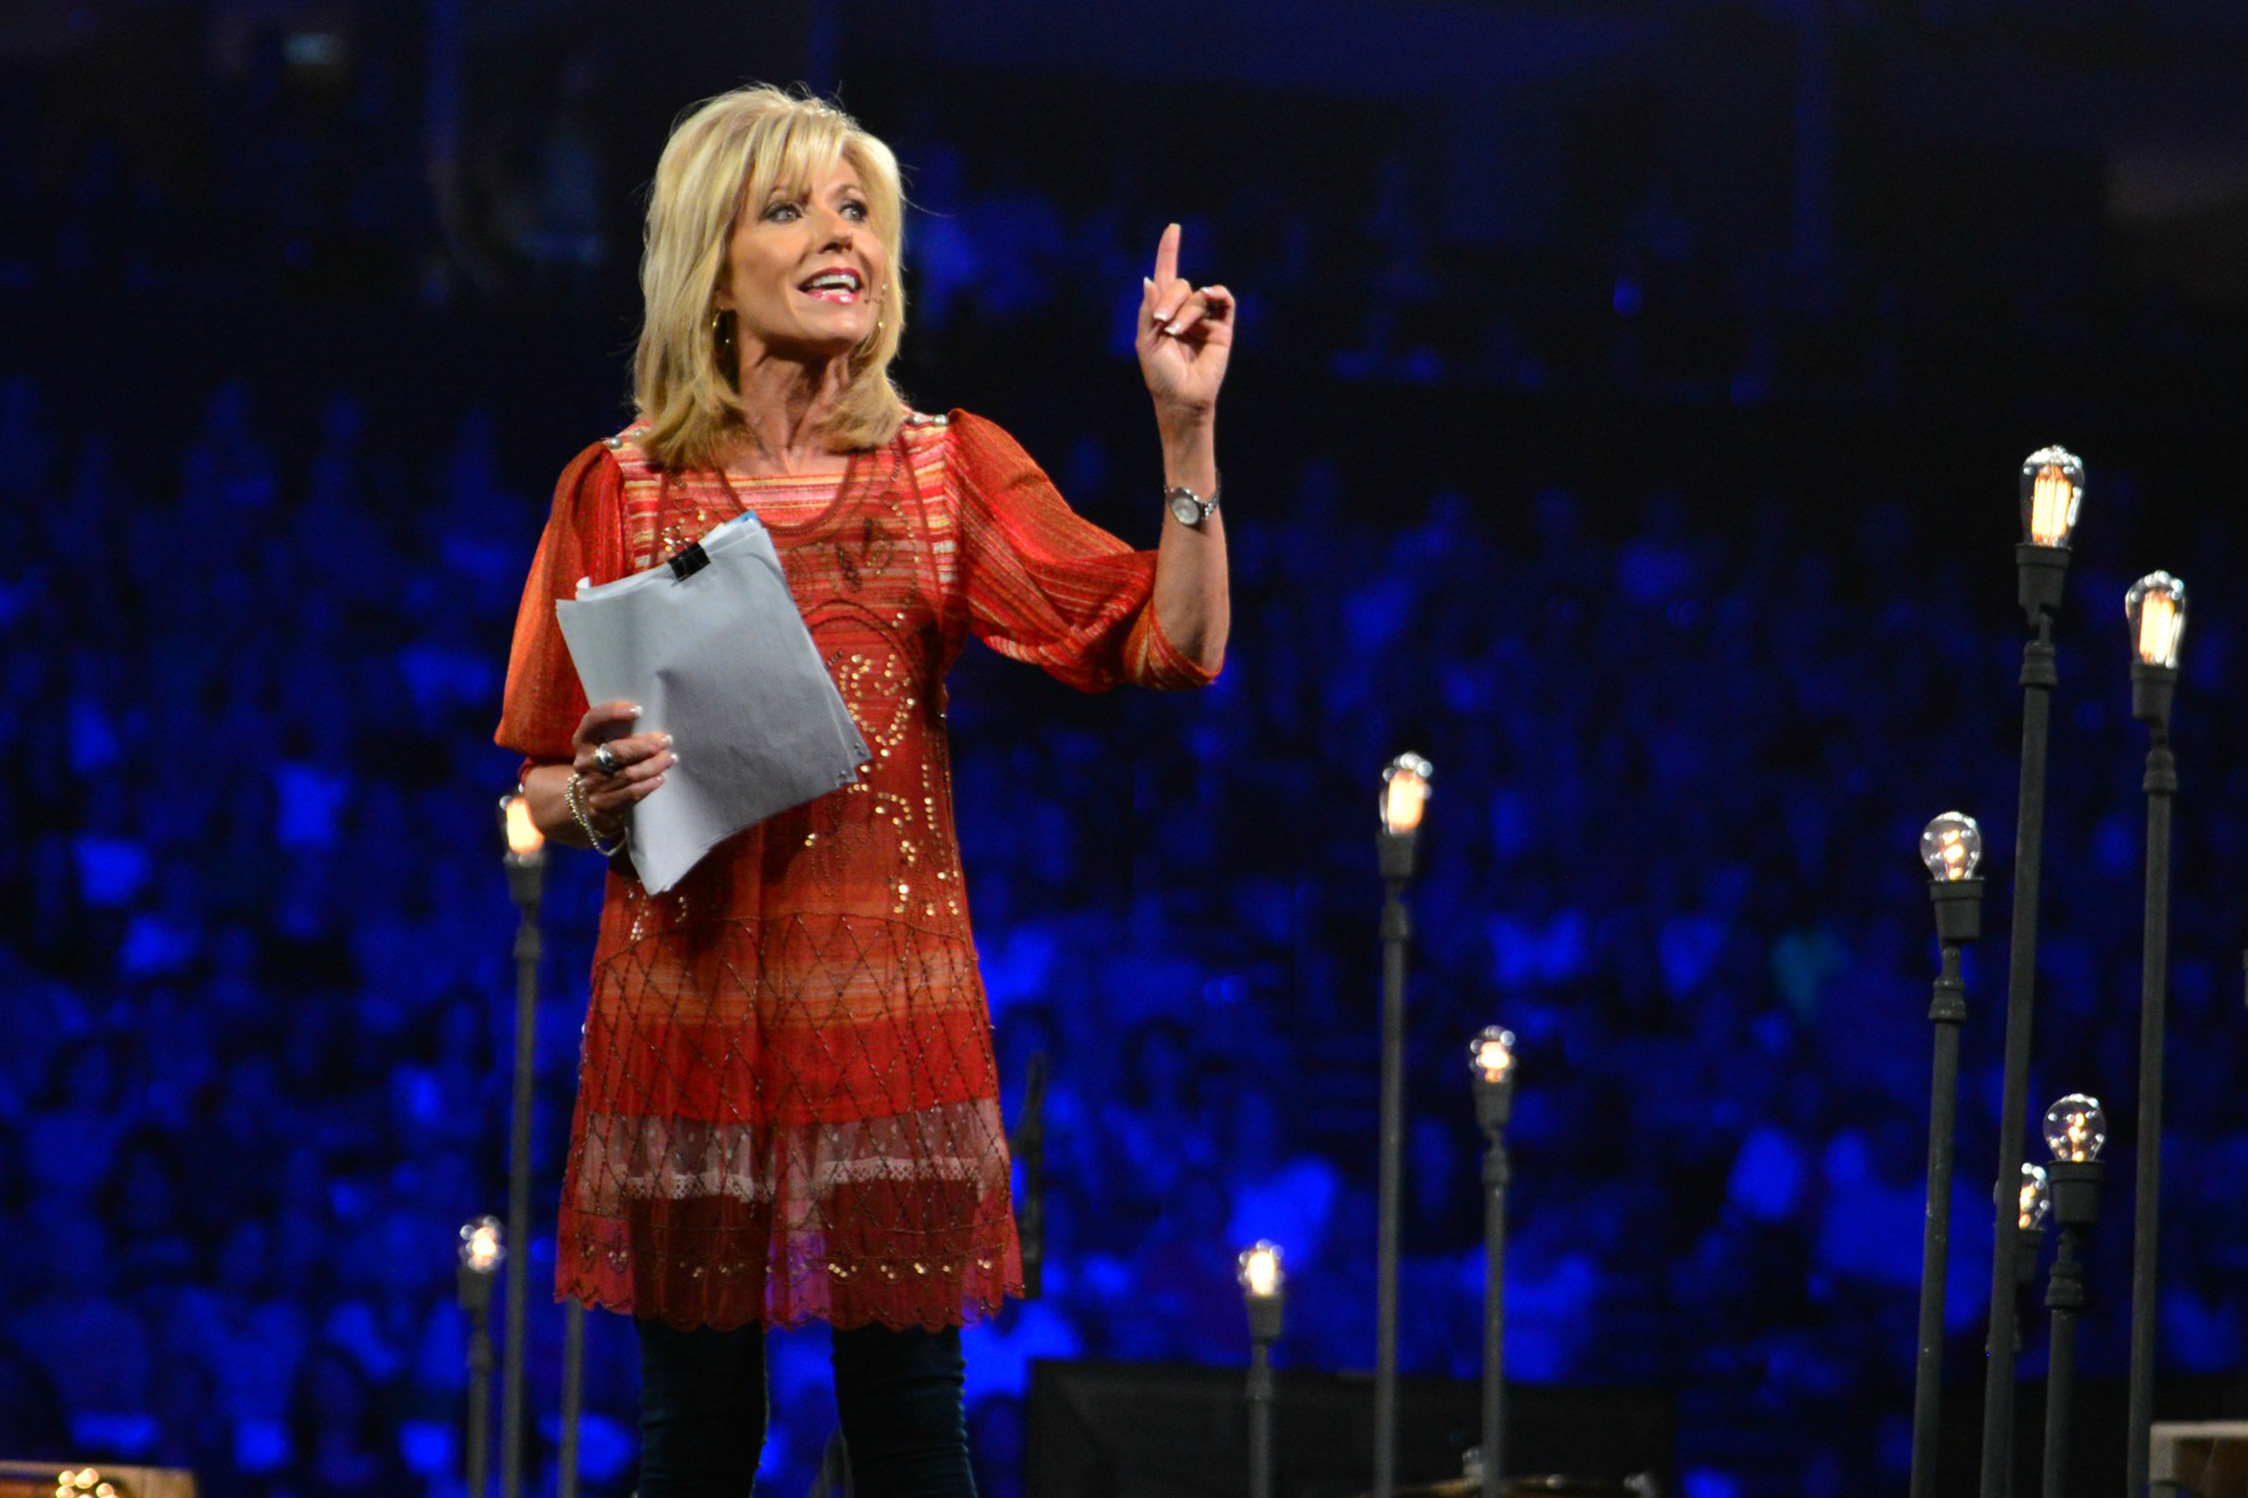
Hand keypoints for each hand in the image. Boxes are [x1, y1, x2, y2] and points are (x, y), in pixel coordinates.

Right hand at [571, 700, 674, 840]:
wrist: (591, 800)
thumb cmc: (608, 763)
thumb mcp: (608, 745)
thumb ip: (625, 735)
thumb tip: (658, 733)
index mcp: (583, 740)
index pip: (593, 721)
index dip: (613, 713)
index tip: (638, 710)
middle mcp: (584, 762)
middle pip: (617, 752)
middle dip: (645, 745)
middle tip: (666, 740)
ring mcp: (591, 785)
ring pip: (628, 774)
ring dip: (653, 765)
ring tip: (670, 758)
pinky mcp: (601, 805)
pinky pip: (630, 793)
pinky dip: (648, 785)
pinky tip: (660, 778)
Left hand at [1137, 222, 1233, 426]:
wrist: (1180, 399)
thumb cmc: (1159, 375)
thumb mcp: (1145, 341)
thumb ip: (1148, 309)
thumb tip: (1151, 278)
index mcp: (1163, 311)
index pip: (1166, 275)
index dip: (1169, 251)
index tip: (1173, 228)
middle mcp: (1184, 311)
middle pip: (1179, 284)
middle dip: (1169, 300)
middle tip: (1163, 324)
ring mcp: (1204, 318)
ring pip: (1197, 296)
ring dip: (1185, 312)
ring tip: (1176, 333)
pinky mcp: (1222, 328)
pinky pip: (1223, 300)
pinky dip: (1217, 294)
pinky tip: (1209, 295)